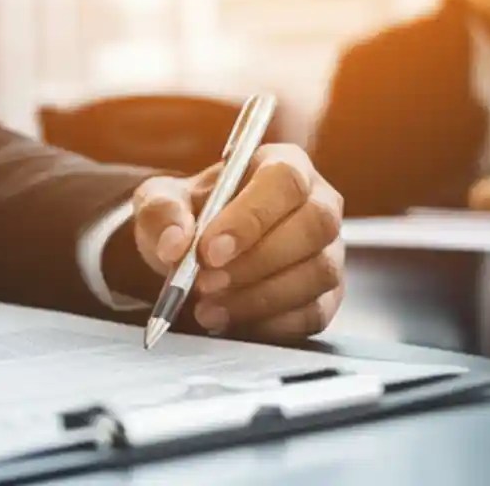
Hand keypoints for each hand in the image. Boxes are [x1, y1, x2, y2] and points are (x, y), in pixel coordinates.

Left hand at [131, 144, 345, 341]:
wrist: (195, 252)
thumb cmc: (189, 214)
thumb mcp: (161, 201)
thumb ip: (162, 213)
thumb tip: (174, 243)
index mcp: (283, 164)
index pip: (285, 181)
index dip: (251, 217)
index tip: (210, 250)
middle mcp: (318, 203)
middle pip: (314, 226)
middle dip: (256, 261)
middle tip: (205, 283)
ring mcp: (328, 250)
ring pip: (317, 273)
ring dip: (259, 297)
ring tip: (208, 307)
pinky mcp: (327, 295)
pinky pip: (314, 313)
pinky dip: (270, 323)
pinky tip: (231, 321)